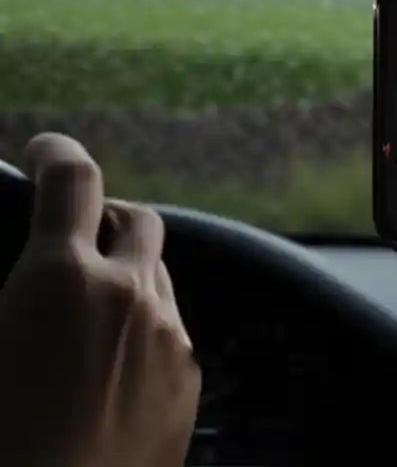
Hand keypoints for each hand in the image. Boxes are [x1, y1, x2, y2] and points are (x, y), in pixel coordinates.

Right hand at [0, 134, 200, 466]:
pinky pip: (171, 333)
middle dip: (105, 220)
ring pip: (159, 278)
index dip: (58, 154)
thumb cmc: (3, 432)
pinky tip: (110, 369)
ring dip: (127, 278)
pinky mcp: (190, 379)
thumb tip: (32, 280)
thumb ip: (16, 290)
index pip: (73, 180)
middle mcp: (129, 293)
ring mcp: (169, 336)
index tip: (47, 152)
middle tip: (73, 239)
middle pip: (137, 220)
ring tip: (88, 315)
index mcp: (61, 277)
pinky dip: (144, 331)